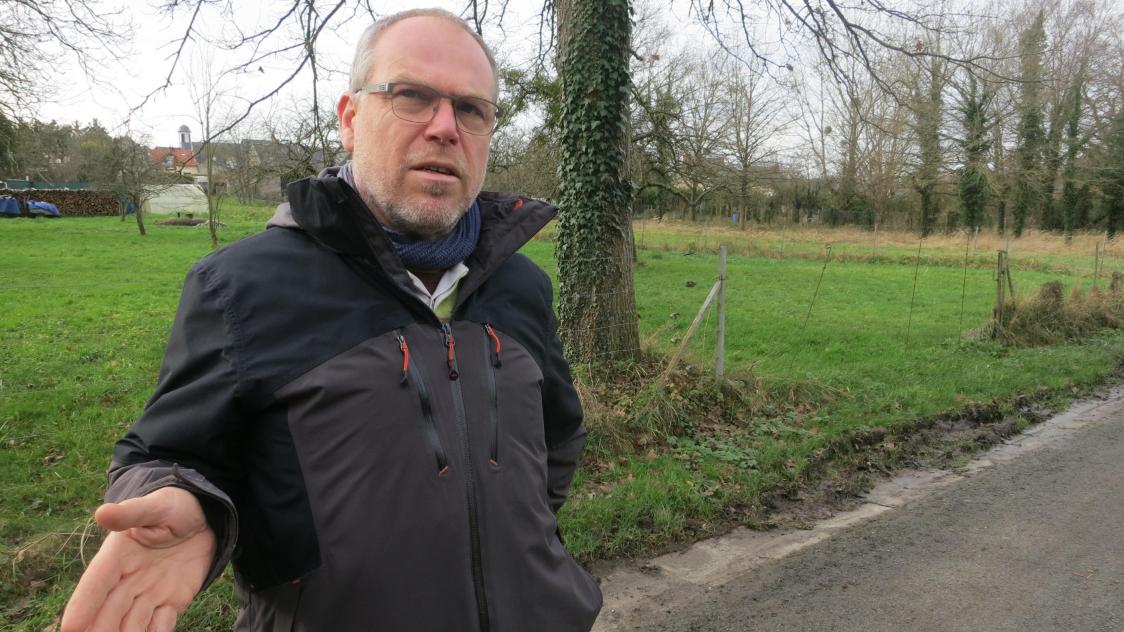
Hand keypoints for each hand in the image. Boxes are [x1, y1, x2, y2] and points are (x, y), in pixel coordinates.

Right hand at [61, 486, 216, 631]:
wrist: (205, 518)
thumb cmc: (175, 506)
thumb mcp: (157, 505)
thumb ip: (132, 513)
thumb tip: (103, 512)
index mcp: (117, 556)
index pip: (95, 583)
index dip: (83, 604)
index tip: (70, 626)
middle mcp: (127, 580)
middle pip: (109, 611)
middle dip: (100, 628)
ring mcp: (148, 594)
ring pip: (132, 624)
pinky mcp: (171, 603)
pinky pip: (160, 626)